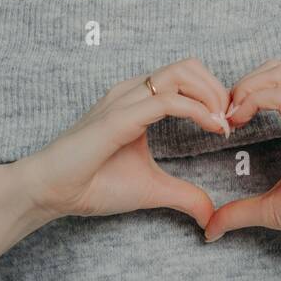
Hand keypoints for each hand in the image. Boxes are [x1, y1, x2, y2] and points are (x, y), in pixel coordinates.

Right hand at [3, 57, 230, 230]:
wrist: (50, 191)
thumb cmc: (91, 184)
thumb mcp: (151, 189)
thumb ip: (183, 195)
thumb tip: (210, 214)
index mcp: (138, 100)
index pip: (186, 76)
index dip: (214, 94)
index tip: (228, 125)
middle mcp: (132, 92)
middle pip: (188, 65)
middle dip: (218, 88)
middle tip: (231, 121)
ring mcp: (124, 100)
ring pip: (181, 72)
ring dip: (211, 94)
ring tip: (222, 123)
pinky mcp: (119, 117)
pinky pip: (167, 101)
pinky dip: (198, 110)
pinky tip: (211, 128)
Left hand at [203, 59, 280, 253]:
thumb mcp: (273, 210)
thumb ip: (241, 212)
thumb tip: (210, 229)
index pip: (276, 82)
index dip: (245, 93)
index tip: (226, 124)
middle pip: (275, 68)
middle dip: (243, 83)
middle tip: (226, 117)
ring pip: (278, 73)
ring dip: (246, 88)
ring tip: (232, 118)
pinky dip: (253, 101)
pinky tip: (239, 124)